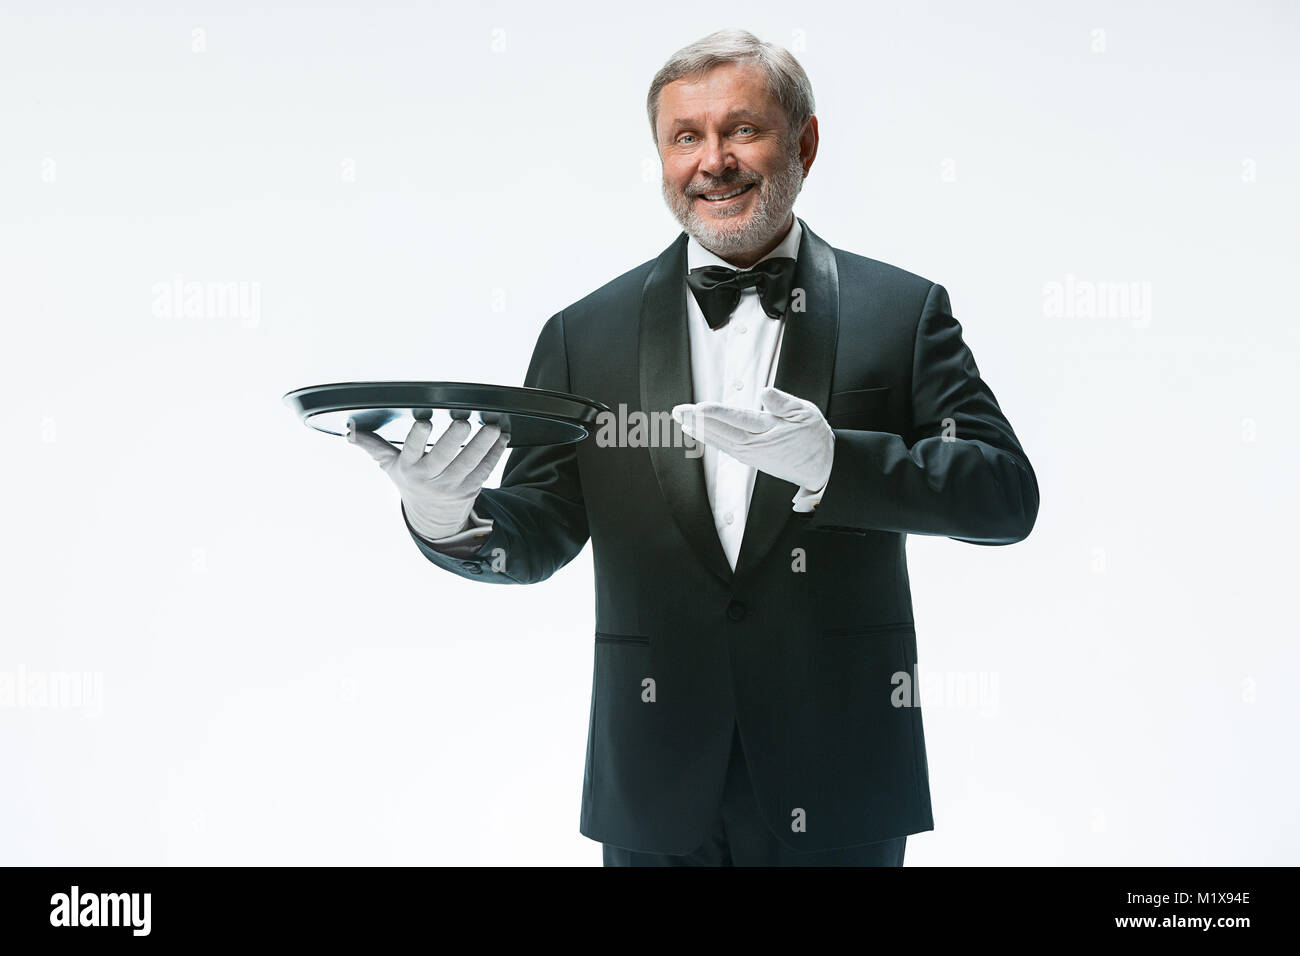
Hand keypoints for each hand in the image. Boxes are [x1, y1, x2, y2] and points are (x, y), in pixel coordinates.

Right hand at [349, 414, 508, 539]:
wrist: (432, 517)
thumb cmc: (410, 481)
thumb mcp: (389, 466)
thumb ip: (372, 445)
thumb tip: (349, 430)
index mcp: (409, 468)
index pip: (412, 451)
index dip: (418, 438)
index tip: (423, 423)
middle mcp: (431, 477)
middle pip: (445, 456)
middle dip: (454, 439)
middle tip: (464, 421)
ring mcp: (453, 484)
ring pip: (471, 462)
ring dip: (483, 444)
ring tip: (492, 427)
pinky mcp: (472, 487)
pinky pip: (486, 468)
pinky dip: (496, 452)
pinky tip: (502, 437)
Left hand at [672, 386, 833, 490]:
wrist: (822, 468)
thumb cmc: (815, 438)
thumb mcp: (807, 414)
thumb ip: (785, 403)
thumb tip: (765, 392)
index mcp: (769, 430)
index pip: (738, 419)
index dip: (717, 413)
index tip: (698, 407)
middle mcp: (756, 444)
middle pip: (722, 431)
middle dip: (698, 421)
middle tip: (677, 411)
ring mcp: (751, 454)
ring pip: (719, 440)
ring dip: (698, 430)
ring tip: (680, 420)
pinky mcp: (749, 458)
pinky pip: (724, 447)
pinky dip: (709, 439)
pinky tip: (697, 432)